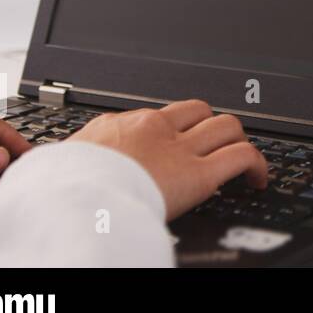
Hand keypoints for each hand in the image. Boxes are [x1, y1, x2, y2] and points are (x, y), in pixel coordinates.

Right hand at [69, 99, 268, 220]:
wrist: (64, 202)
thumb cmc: (54, 191)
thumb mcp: (58, 166)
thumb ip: (76, 160)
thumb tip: (57, 169)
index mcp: (117, 126)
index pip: (158, 115)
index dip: (176, 127)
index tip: (179, 140)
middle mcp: (153, 128)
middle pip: (199, 110)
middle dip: (212, 126)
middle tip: (217, 146)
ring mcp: (178, 149)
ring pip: (226, 126)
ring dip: (237, 141)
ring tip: (241, 161)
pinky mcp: (197, 174)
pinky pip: (241, 156)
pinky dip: (257, 164)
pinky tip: (257, 179)